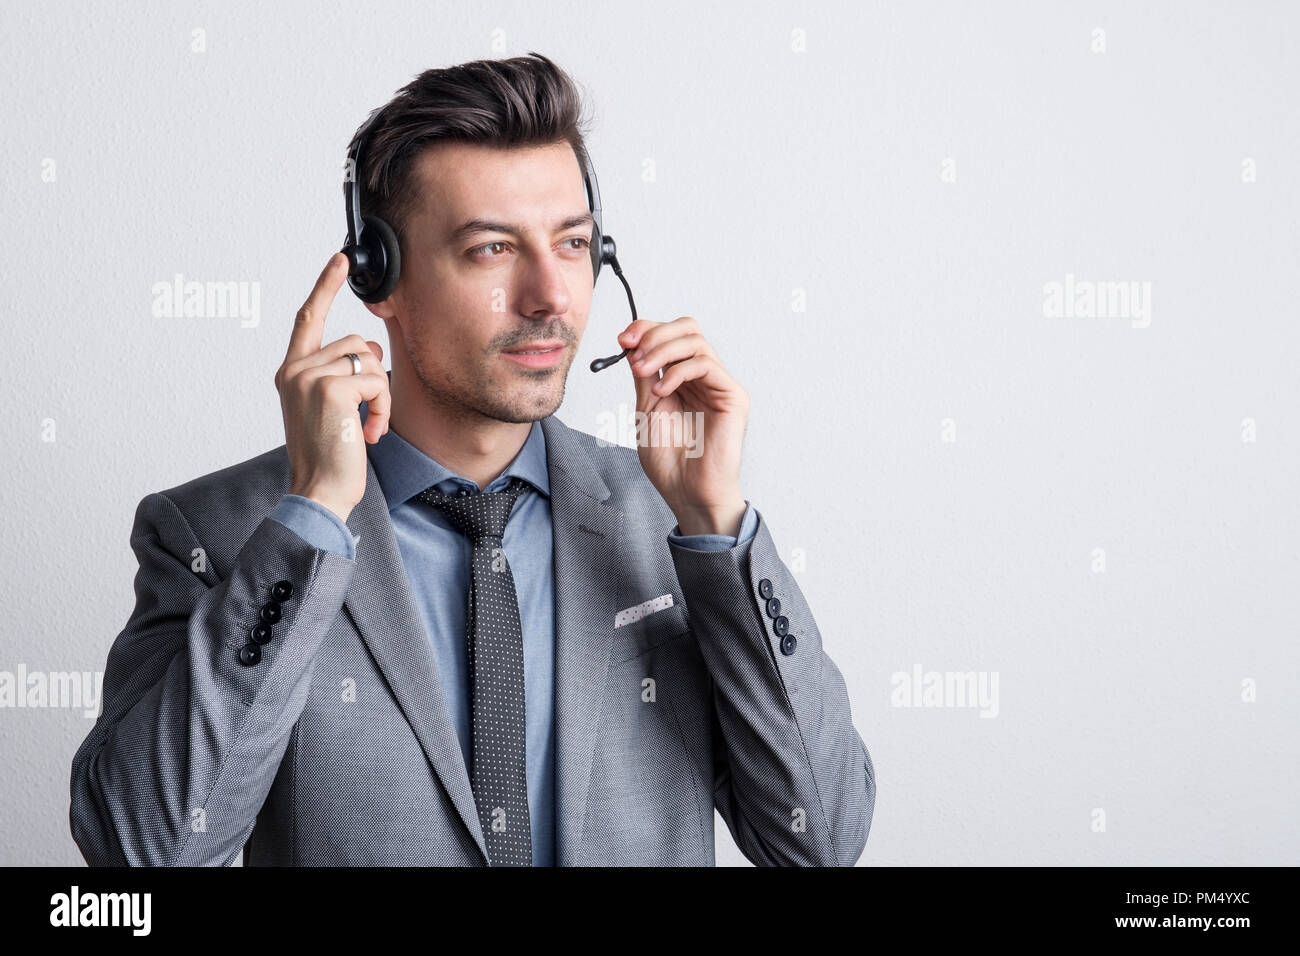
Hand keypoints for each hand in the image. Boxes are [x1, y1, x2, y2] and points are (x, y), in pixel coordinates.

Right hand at [275, 253, 389, 522]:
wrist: (319, 492)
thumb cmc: (330, 456)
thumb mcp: (333, 409)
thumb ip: (343, 373)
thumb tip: (368, 347)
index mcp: (291, 372)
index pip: (308, 319)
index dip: (325, 286)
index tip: (340, 259)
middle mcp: (294, 370)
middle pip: (356, 341)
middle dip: (375, 376)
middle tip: (369, 415)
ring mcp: (309, 378)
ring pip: (369, 359)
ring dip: (382, 394)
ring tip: (369, 426)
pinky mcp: (331, 390)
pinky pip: (377, 381)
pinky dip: (384, 408)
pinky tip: (371, 433)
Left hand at [618, 316, 748, 535]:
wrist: (686, 493)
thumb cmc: (670, 461)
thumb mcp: (646, 408)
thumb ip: (644, 375)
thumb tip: (631, 342)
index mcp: (683, 379)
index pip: (671, 335)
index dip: (647, 329)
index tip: (623, 340)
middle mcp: (704, 378)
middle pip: (687, 328)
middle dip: (655, 333)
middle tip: (632, 352)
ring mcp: (720, 385)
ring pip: (695, 341)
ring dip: (662, 350)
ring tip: (642, 371)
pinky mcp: (733, 396)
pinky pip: (706, 364)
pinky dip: (677, 371)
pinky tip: (662, 391)